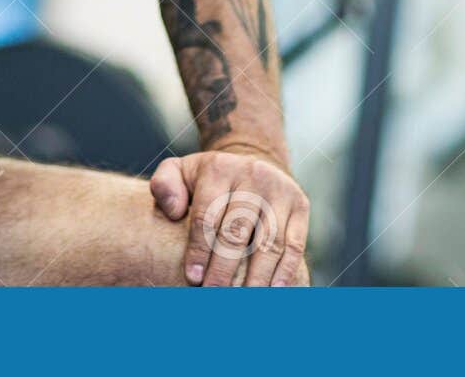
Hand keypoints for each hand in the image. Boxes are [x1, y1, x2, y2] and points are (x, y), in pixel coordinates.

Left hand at [150, 147, 309, 286]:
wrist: (252, 160)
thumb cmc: (208, 179)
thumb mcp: (180, 171)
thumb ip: (164, 185)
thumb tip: (172, 211)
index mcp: (218, 169)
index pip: (206, 215)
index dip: (199, 250)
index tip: (193, 279)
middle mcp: (251, 175)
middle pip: (236, 231)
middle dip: (224, 269)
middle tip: (214, 296)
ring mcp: (279, 190)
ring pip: (268, 241)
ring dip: (256, 278)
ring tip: (244, 302)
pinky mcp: (300, 204)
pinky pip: (295, 243)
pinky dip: (286, 270)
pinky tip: (274, 292)